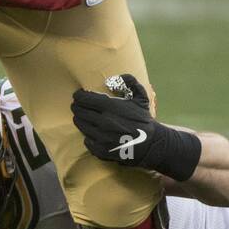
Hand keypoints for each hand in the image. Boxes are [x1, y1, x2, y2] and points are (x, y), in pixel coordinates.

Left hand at [71, 74, 200, 180]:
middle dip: (77, 106)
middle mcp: (102, 122)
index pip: (84, 99)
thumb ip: (130, 82)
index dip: (79, 95)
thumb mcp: (141, 97)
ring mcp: (100, 137)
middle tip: (78, 105)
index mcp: (110, 107)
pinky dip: (87, 135)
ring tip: (83, 117)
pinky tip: (92, 132)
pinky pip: (86, 140)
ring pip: (81, 125)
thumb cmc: (144, 119)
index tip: (79, 94)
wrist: (151, 144)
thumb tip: (113, 78)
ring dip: (80, 120)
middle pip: (79, 111)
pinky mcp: (100, 150)